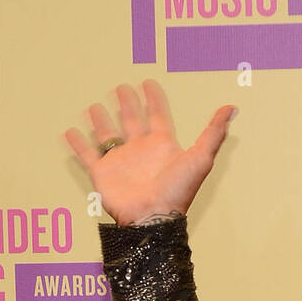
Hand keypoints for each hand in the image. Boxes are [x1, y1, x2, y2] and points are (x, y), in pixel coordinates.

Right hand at [63, 79, 235, 224]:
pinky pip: (87, 154)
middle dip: (127, 104)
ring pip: (108, 135)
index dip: (154, 99)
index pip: (158, 116)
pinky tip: (70, 131)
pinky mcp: (102, 173)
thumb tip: (231, 108)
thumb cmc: (177, 192)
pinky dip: (77, 143)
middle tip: (121, 87)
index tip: (149, 82)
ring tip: (94, 107)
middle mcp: (140, 151)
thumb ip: (214, 133)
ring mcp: (121, 162)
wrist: (153, 218)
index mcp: (162, 146)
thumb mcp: (200, 158)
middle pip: (132, 121)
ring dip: (101, 121)